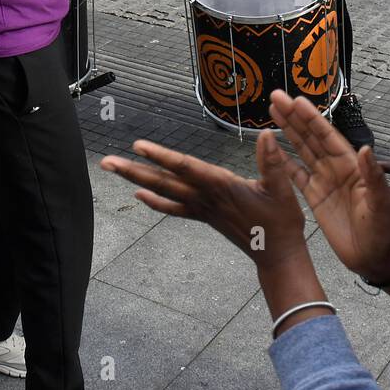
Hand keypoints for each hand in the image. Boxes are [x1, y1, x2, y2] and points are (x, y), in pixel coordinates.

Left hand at [100, 131, 308, 270]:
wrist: (277, 255)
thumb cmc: (282, 222)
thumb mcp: (283, 189)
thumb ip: (273, 162)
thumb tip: (267, 134)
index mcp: (221, 186)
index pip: (185, 167)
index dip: (162, 156)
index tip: (139, 146)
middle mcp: (205, 197)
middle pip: (163, 181)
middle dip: (134, 169)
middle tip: (106, 161)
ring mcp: (203, 208)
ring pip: (164, 192)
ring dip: (137, 179)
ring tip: (114, 169)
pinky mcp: (205, 216)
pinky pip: (174, 208)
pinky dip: (155, 201)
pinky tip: (138, 194)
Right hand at [268, 90, 389, 283]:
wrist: (374, 258)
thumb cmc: (382, 231)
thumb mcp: (381, 205)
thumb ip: (374, 178)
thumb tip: (367, 150)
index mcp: (352, 166)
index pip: (328, 136)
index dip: (311, 119)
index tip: (296, 101)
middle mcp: (337, 169)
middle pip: (311, 137)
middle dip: (294, 117)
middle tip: (276, 96)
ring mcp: (325, 182)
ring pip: (302, 150)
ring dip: (287, 132)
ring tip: (272, 112)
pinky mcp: (315, 198)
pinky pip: (296, 175)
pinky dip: (283, 161)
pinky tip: (270, 150)